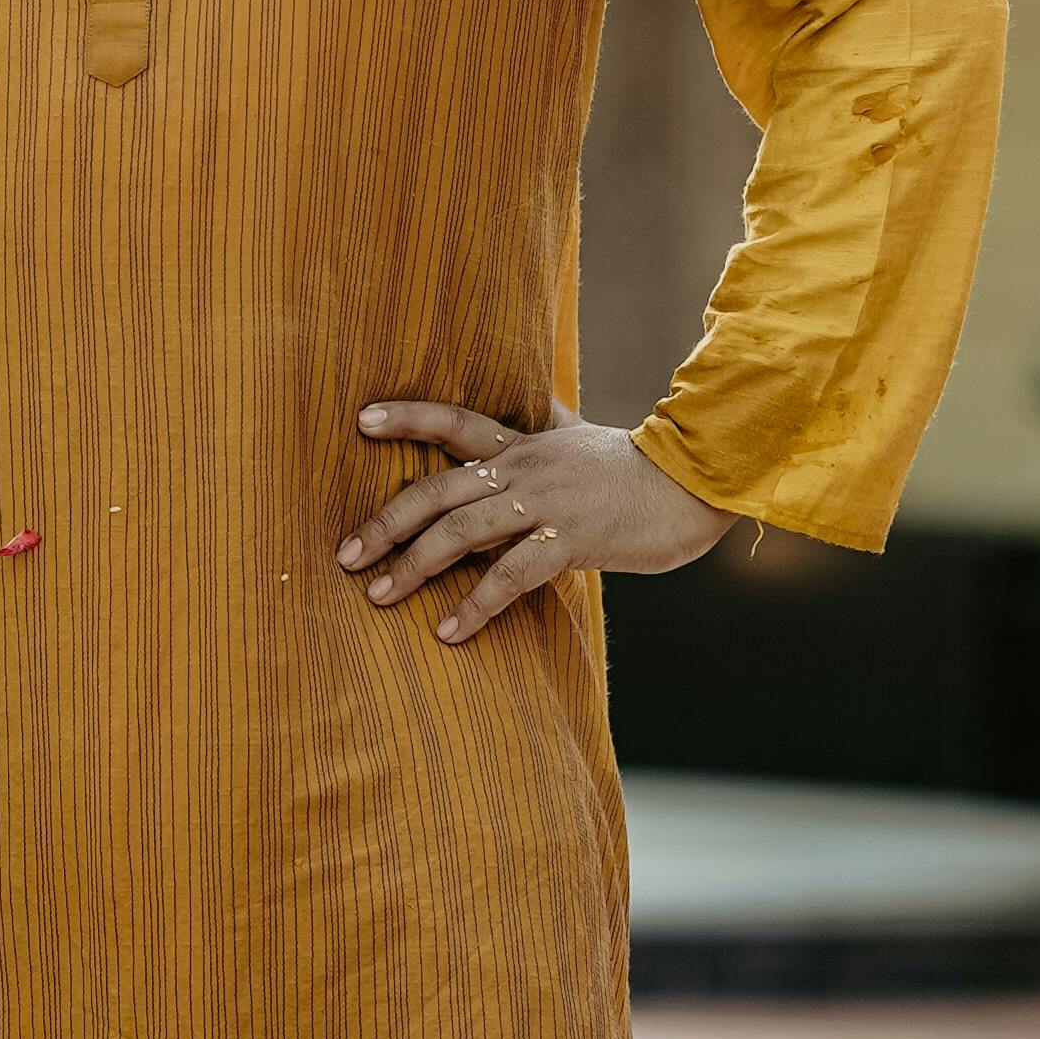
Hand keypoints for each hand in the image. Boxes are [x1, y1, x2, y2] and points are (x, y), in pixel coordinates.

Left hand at [335, 402, 729, 643]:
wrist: (692, 485)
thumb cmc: (635, 469)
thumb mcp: (581, 438)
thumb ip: (546, 427)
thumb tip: (534, 407)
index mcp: (523, 443)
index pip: (455, 422)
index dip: (407, 417)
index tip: (361, 420)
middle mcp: (524, 468)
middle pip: (437, 490)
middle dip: (385, 523)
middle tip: (346, 556)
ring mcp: (544, 504)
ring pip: (462, 533)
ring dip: (414, 566)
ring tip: (380, 596)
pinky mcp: (570, 541)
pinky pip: (510, 575)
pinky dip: (475, 605)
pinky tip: (450, 631)